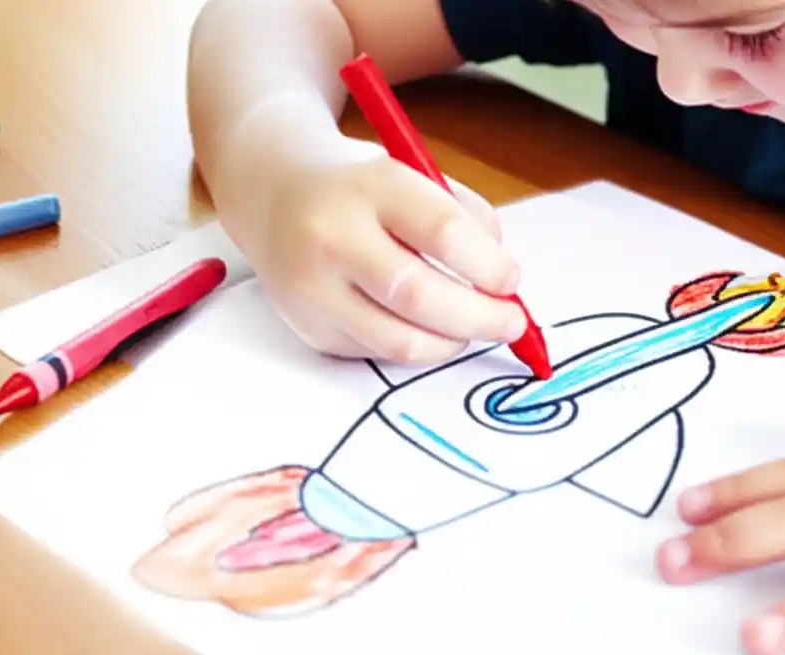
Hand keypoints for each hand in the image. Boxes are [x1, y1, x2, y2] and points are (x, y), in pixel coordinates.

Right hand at [218, 127, 524, 363]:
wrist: (272, 191)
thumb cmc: (362, 186)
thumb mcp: (413, 174)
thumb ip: (465, 217)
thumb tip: (504, 283)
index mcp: (370, 185)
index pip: (442, 232)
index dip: (489, 266)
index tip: (512, 281)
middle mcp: (332, 236)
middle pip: (420, 296)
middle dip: (481, 318)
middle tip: (511, 323)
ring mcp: (314, 287)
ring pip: (400, 340)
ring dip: (452, 342)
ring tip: (471, 328)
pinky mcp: (310, 327)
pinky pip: (378, 351)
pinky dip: (416, 345)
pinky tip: (426, 328)